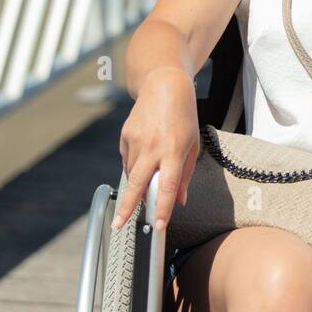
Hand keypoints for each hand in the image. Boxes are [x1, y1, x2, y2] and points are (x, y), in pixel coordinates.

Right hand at [113, 72, 199, 234]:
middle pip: (137, 184)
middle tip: (118, 225)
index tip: (158, 225)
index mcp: (173, 150)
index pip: (167, 185)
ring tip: (149, 177)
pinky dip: (134, 166)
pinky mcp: (125, 136)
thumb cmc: (183, 116)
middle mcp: (152, 146)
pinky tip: (144, 157)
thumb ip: (185, 175)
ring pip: (132, 173)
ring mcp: (136, 140)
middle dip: (127, 207)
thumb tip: (180, 201)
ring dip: (138, 184)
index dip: (162, 208)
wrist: (164, 86)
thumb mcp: (193, 144)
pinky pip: (127, 160)